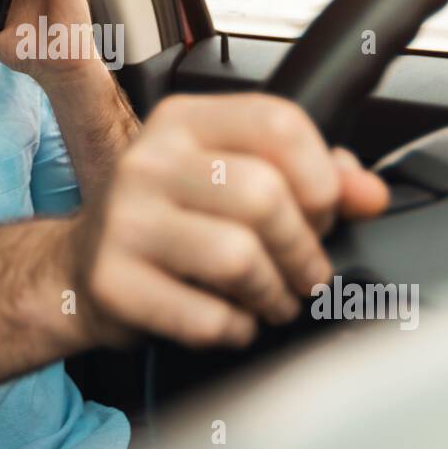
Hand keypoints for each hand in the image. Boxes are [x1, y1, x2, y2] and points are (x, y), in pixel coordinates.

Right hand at [69, 93, 389, 347]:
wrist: (78, 269)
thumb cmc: (167, 220)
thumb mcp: (230, 176)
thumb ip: (310, 175)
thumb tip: (369, 192)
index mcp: (183, 120)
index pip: (277, 123)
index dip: (321, 175)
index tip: (323, 209)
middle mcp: (148, 160)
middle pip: (265, 195)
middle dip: (305, 248)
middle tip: (304, 271)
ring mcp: (124, 219)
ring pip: (239, 257)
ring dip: (275, 294)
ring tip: (271, 299)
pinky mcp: (113, 280)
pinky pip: (206, 315)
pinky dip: (236, 328)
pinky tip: (230, 319)